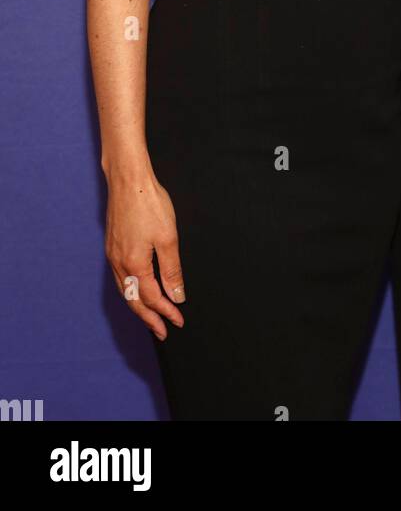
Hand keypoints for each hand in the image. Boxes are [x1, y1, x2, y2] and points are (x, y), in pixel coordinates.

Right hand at [104, 166, 185, 340]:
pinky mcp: (112, 245)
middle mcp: (119, 263)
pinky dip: (130, 290)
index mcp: (134, 264)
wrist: (128, 179)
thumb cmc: (149, 204)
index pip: (152, 298)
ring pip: (124, 290)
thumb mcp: (168, 238)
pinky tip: (137, 289)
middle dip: (149, 318)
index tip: (178, 322)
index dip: (166, 312)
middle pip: (134, 300)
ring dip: (139, 306)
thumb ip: (172, 271)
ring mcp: (113, 254)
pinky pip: (119, 277)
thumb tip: (177, 297)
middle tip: (163, 332)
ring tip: (151, 317)